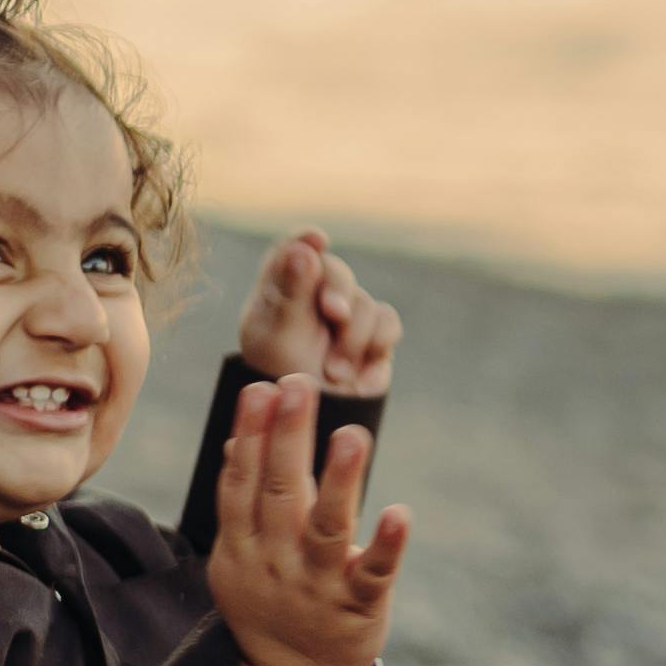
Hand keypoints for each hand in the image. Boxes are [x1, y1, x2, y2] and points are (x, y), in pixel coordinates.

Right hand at [203, 371, 408, 665]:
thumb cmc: (270, 600)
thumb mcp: (241, 555)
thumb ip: (242, 501)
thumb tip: (237, 439)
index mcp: (243, 546)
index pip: (241, 485)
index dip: (249, 437)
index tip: (260, 389)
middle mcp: (276, 562)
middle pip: (279, 493)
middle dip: (286, 437)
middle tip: (297, 385)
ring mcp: (317, 584)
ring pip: (326, 528)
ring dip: (338, 481)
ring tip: (351, 435)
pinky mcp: (359, 604)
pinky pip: (374, 573)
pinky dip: (387, 544)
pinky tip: (400, 513)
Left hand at [231, 229, 400, 397]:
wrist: (312, 426)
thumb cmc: (279, 380)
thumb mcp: (277, 337)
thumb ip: (292, 292)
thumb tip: (305, 248)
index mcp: (279, 291)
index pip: (292, 250)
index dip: (306, 241)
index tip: (316, 239)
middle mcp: (314, 296)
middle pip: (336, 271)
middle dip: (339, 293)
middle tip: (334, 315)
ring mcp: (347, 315)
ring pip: (365, 302)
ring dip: (353, 338)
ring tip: (334, 374)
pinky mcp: (374, 336)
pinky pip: (388, 323)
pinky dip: (377, 345)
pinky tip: (360, 375)